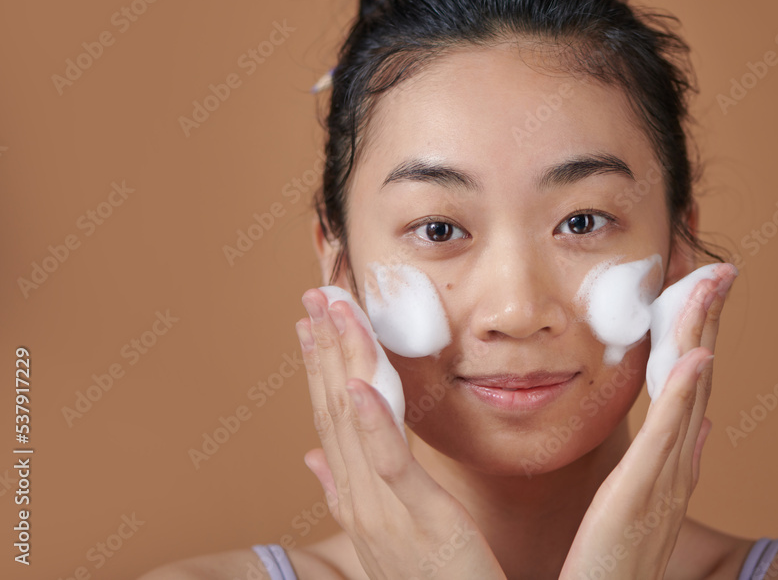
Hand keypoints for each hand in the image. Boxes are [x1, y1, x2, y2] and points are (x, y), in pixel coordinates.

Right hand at [297, 289, 506, 579]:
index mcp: (355, 497)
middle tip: (316, 293)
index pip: (330, 418)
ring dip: (341, 362)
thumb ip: (346, 488)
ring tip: (332, 312)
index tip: (310, 320)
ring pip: (353, 423)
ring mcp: (383, 511)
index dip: (319, 365)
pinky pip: (389, 463)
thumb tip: (313, 455)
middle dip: (325, 348)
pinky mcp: (419, 519)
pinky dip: (371, 421)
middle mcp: (360, 500)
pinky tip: (360, 382)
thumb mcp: (381, 531)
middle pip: (334, 409)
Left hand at [559, 264, 737, 579]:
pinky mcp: (642, 493)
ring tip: (710, 285)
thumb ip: (674, 456)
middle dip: (709, 317)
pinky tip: (696, 357)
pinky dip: (685, 395)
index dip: (697, 328)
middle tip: (720, 266)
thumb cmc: (615, 557)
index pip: (690, 379)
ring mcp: (666, 477)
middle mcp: (680, 461)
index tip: (700, 282)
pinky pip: (668, 437)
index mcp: (675, 456)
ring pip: (690, 392)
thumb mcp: (645, 496)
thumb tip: (700, 420)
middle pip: (699, 374)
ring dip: (702, 335)